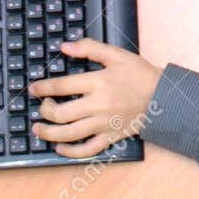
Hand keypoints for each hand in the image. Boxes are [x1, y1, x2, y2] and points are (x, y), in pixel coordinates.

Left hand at [29, 38, 161, 158]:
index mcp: (98, 83)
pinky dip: (70, 152)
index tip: (34, 88)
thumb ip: (89, 48)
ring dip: (48, 133)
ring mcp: (103, 124)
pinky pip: (86, 150)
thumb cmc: (139, 74)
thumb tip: (64, 47)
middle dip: (43, 111)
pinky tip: (59, 147)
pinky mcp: (110, 137)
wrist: (163, 96)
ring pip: (68, 134)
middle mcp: (97, 106)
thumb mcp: (116, 54)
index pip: (61, 86)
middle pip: (60, 114)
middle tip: (40, 106)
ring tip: (38, 129)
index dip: (43, 88)